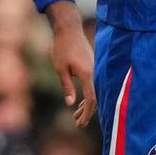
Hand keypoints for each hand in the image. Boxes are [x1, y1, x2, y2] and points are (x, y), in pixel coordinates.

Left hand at [45, 0, 95, 126]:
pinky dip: (87, 95)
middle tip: (78, 125)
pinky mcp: (92, 67)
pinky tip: (79, 102)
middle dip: (87, 113)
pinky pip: (93, 85)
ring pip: (94, 91)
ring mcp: (94, 69)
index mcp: (87, 74)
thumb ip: (67, 87)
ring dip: (86, 105)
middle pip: (95, 98)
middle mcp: (94, 72)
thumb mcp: (61, 69)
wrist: (69, 30)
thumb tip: (71, 103)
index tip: (80, 123)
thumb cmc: (63, 48)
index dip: (87, 113)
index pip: (92, 99)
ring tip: (75, 117)